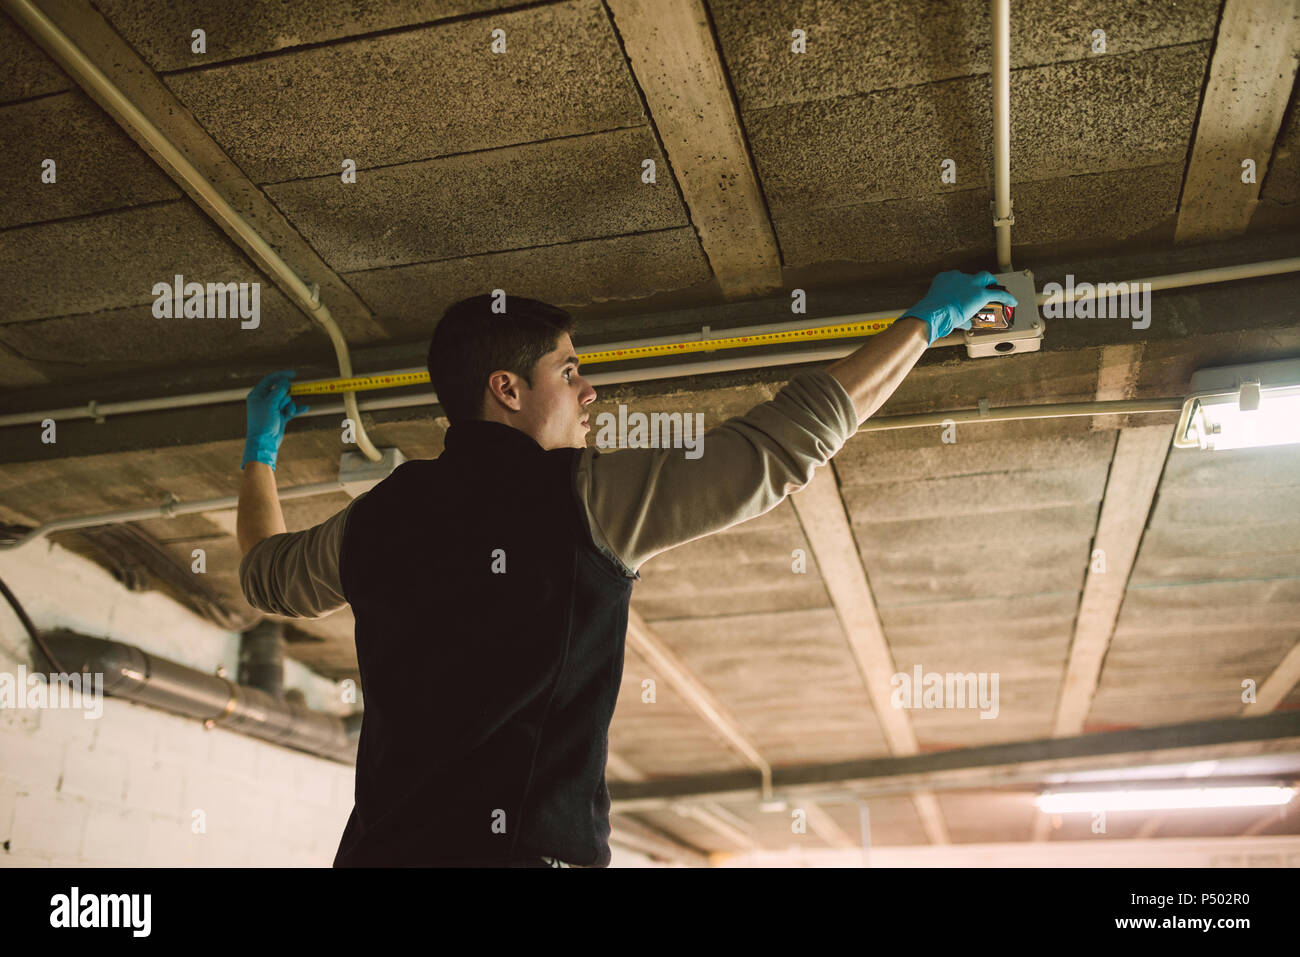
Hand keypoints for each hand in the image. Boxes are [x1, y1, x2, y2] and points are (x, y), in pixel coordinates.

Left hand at [242, 370, 308, 470]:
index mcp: (257, 394)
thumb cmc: (263, 422)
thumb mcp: (270, 403)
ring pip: (286, 400)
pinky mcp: (280, 416)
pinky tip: (305, 407)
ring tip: (287, 412)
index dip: (281, 375)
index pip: (270, 380)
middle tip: (285, 401)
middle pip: (280, 390)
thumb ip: (279, 391)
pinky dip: (296, 409)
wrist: (264, 441)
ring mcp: (273, 408)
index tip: (293, 374)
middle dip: (286, 395)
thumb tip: (285, 382)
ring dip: (289, 405)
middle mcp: (264, 400)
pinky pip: (290, 409)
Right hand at [902, 270, 1018, 345]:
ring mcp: (971, 284)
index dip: (961, 286)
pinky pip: (998, 294)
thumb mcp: (939, 309)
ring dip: (991, 284)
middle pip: (972, 276)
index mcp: (945, 278)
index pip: (956, 278)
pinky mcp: (981, 293)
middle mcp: (958, 277)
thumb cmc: (932, 313)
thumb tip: (964, 323)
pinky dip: (1006, 297)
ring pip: (986, 278)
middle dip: (979, 281)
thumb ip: (952, 313)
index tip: (962, 292)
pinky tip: (1012, 301)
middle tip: (982, 288)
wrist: (935, 312)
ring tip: (996, 291)